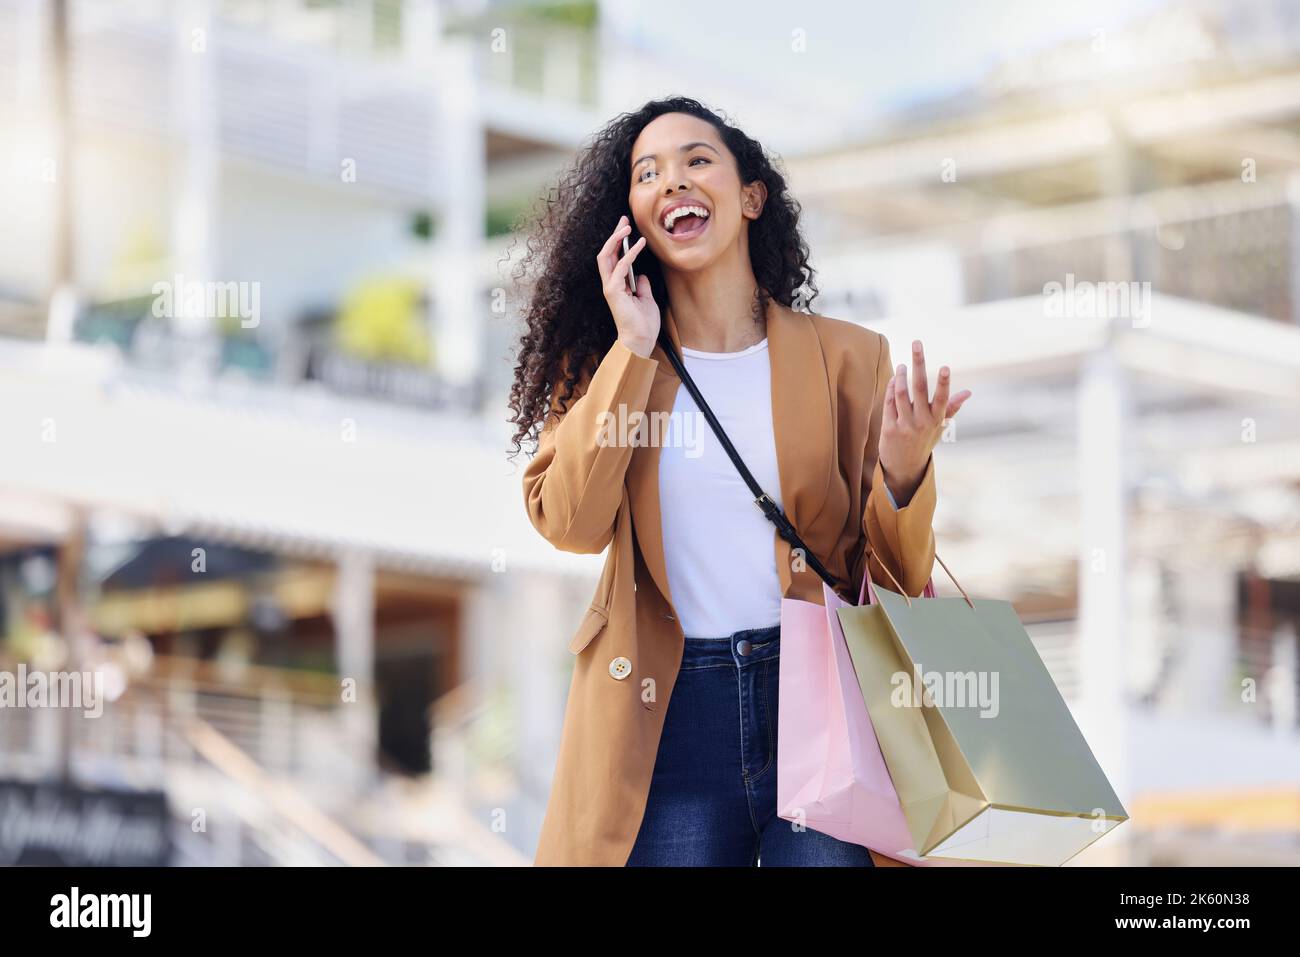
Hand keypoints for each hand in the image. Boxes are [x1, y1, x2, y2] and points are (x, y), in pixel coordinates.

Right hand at [597, 215, 658, 356]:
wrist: (641, 340)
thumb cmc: (644, 323)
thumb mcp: (646, 299)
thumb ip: (641, 285)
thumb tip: (641, 275)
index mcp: (616, 285)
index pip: (613, 258)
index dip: (619, 242)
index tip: (627, 227)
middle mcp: (610, 284)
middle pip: (606, 253)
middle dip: (614, 234)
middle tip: (624, 219)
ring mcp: (610, 287)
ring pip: (606, 256)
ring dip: (616, 239)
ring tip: (627, 226)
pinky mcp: (613, 291)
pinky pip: (620, 267)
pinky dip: (629, 254)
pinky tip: (639, 244)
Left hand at [878, 339, 970, 504]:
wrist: (904, 467)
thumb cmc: (924, 441)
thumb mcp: (940, 427)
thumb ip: (951, 408)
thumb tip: (968, 392)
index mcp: (937, 420)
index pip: (942, 399)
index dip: (945, 383)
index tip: (946, 367)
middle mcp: (922, 422)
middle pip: (920, 388)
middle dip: (919, 363)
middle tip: (917, 343)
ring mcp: (905, 425)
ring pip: (901, 394)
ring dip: (901, 375)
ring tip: (902, 365)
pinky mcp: (889, 429)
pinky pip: (890, 403)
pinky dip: (891, 389)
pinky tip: (894, 379)